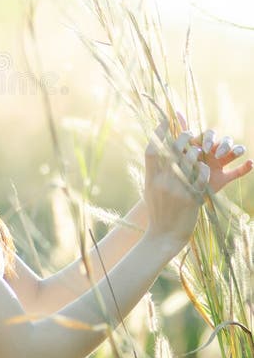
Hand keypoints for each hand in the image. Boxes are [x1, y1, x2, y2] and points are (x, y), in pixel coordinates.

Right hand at [143, 119, 209, 254]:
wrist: (164, 236)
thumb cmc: (157, 212)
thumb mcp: (150, 190)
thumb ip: (154, 172)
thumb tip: (156, 152)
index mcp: (151, 178)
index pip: (152, 150)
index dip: (159, 133)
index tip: (166, 121)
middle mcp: (163, 182)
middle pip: (173, 151)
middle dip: (182, 138)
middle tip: (189, 132)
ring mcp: (178, 190)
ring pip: (189, 161)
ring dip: (196, 152)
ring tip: (199, 149)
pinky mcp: (192, 199)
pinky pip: (202, 177)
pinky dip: (205, 169)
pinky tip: (206, 167)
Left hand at [174, 110, 252, 193]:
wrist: (177, 190)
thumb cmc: (178, 166)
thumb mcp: (178, 149)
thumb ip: (181, 131)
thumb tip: (176, 111)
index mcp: (201, 144)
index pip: (211, 134)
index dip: (211, 139)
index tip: (205, 148)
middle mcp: (212, 152)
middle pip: (226, 141)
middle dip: (224, 145)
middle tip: (217, 155)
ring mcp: (220, 165)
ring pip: (235, 152)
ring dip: (238, 150)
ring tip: (237, 153)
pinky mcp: (224, 178)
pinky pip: (237, 172)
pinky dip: (245, 168)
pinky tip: (250, 163)